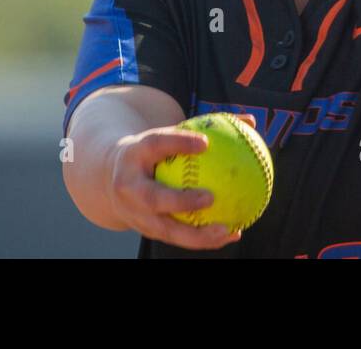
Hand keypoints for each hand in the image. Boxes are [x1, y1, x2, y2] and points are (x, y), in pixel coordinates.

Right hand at [106, 114, 257, 249]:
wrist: (109, 176)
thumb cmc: (155, 151)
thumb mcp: (170, 134)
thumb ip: (205, 127)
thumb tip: (250, 121)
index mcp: (135, 153)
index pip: (156, 145)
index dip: (178, 143)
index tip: (206, 143)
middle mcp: (129, 185)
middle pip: (152, 198)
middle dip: (180, 201)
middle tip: (210, 197)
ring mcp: (134, 212)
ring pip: (165, 229)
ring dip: (196, 234)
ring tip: (228, 230)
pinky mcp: (144, 230)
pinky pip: (176, 237)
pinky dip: (203, 239)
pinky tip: (232, 233)